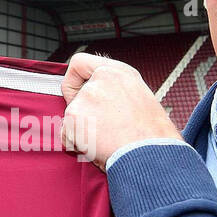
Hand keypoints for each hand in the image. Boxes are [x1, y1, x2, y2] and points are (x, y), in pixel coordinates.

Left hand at [60, 52, 181, 170]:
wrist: (151, 153)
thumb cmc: (151, 137)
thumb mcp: (137, 100)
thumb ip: (113, 94)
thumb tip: (98, 103)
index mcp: (117, 73)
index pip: (79, 63)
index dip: (74, 81)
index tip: (78, 94)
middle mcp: (99, 80)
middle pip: (75, 98)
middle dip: (84, 116)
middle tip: (105, 130)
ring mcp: (85, 97)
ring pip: (71, 119)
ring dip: (84, 133)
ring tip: (108, 140)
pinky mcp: (74, 115)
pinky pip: (65, 135)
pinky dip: (77, 146)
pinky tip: (99, 147)